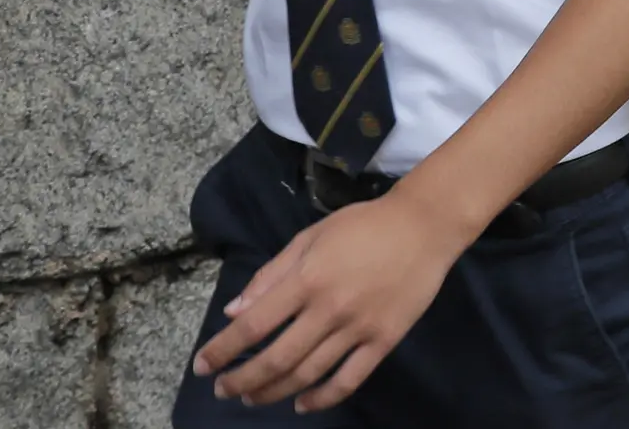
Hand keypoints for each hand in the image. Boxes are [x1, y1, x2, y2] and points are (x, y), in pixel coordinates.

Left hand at [193, 190, 473, 410]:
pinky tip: (302, 404)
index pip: (252, 326)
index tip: (202, 366)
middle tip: (224, 389)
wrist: (425, 226)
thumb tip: (234, 313)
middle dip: (241, 379)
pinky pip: (349, 379)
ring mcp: (358, 328)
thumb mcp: (310, 237)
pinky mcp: (384, 340)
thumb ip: (271, 275)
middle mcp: (329, 309)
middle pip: (276, 359)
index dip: (221, 350)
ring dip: (273, 392)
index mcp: (307, 279)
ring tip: (253, 397)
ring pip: (308, 374)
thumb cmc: (363, 225)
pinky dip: (322, 398)